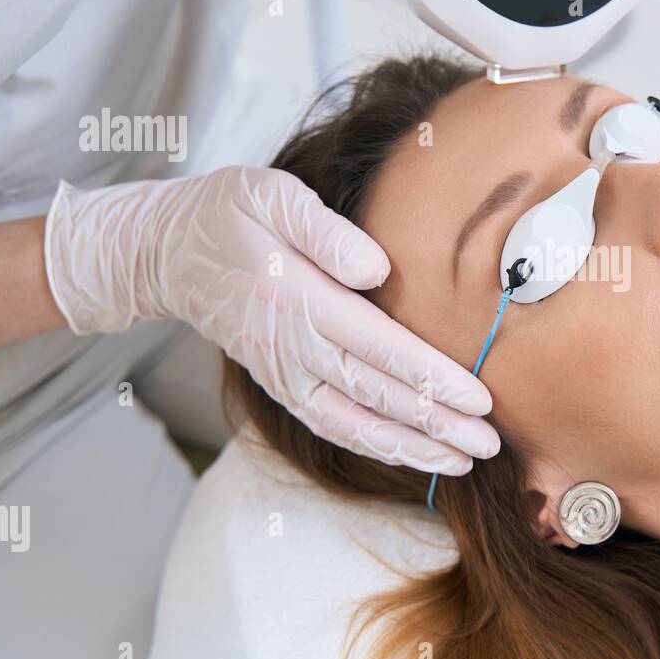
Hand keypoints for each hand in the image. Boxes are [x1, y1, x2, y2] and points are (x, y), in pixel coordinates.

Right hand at [43, 166, 500, 474]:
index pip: (380, 348)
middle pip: (377, 396)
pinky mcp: (279, 385)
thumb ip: (325, 231)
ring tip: (463, 462)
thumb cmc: (230, 212)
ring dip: (411, 447)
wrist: (168, 251)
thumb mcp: (271, 196)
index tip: (479, 400)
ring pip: (354, 424)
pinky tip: (412, 454)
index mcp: (299, 299)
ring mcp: (284, 373)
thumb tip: (377, 268)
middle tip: (491, 445)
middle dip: (437, 425)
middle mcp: (292, 347)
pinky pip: (330, 426)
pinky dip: (373, 445)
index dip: (432, 378)